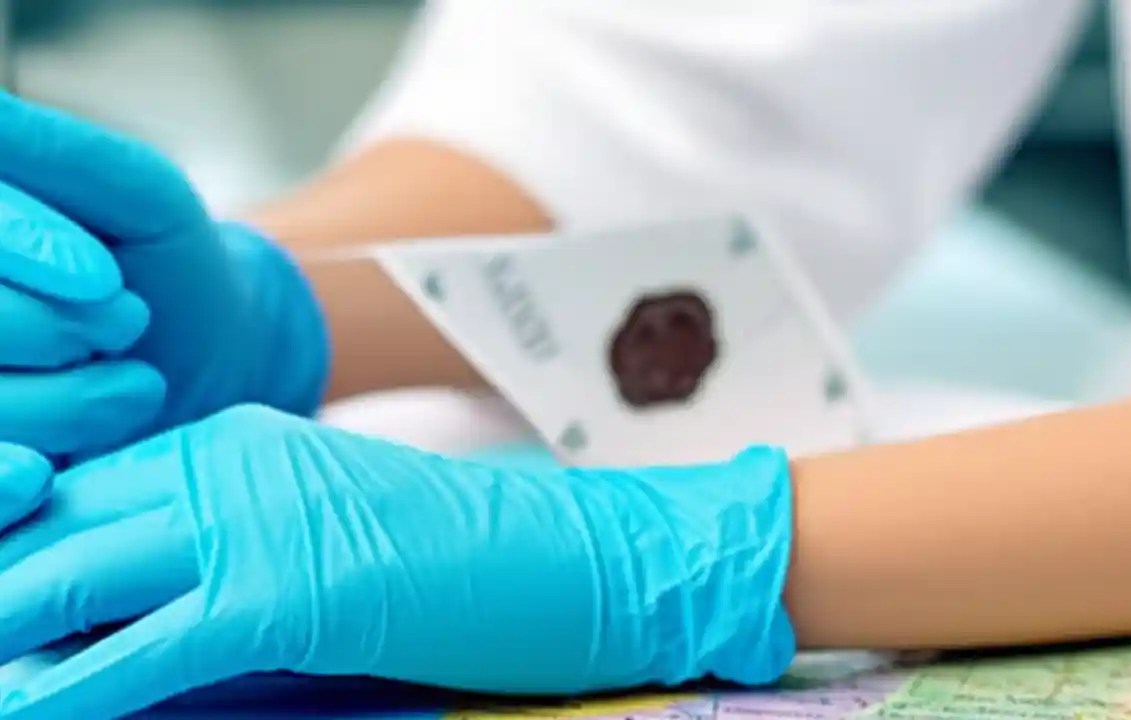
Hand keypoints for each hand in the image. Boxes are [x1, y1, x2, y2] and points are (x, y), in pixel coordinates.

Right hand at [0, 179, 161, 462]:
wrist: (213, 369)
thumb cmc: (171, 270)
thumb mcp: (132, 194)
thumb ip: (47, 153)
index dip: (19, 243)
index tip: (103, 278)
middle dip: (51, 326)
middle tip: (128, 324)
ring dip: (67, 399)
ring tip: (136, 383)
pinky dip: (6, 481)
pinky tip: (50, 473)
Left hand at [0, 405, 794, 717]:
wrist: (578, 557)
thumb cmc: (459, 562)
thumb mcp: (318, 539)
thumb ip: (219, 560)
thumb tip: (107, 628)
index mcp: (226, 444)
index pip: (65, 488)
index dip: (8, 539)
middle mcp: (222, 463)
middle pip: (43, 520)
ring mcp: (253, 520)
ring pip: (62, 578)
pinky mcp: (286, 591)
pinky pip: (136, 653)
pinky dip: (65, 695)